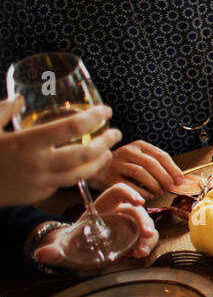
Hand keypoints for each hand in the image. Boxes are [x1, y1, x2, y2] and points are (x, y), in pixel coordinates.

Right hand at [0, 98, 119, 204]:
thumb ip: (3, 110)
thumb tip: (18, 100)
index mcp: (27, 142)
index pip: (73, 128)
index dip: (95, 118)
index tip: (107, 111)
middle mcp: (38, 164)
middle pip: (86, 154)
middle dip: (106, 142)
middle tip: (116, 133)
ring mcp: (39, 183)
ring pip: (80, 175)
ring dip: (98, 163)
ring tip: (107, 153)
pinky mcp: (37, 196)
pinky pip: (63, 185)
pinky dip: (77, 175)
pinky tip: (82, 167)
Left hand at [31, 183, 158, 269]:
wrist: (75, 253)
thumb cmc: (70, 245)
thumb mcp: (61, 247)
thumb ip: (53, 250)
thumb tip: (41, 254)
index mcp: (101, 207)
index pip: (118, 192)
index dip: (130, 193)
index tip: (139, 201)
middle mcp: (118, 213)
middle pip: (136, 210)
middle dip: (144, 221)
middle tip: (146, 234)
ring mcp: (128, 226)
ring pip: (145, 225)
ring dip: (148, 237)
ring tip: (141, 251)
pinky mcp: (133, 239)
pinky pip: (145, 239)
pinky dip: (146, 246)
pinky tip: (139, 254)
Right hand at [90, 138, 184, 197]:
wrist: (98, 171)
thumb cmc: (126, 167)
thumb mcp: (141, 159)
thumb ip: (158, 166)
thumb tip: (180, 179)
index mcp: (139, 145)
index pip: (161, 155)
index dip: (173, 169)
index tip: (180, 180)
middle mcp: (127, 151)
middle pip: (152, 164)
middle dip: (165, 178)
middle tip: (170, 188)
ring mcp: (117, 163)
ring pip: (141, 173)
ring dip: (154, 185)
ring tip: (159, 192)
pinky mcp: (109, 177)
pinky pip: (129, 186)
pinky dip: (142, 192)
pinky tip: (148, 196)